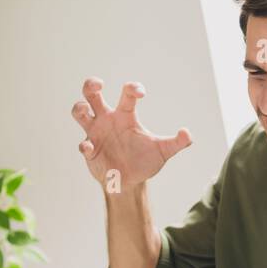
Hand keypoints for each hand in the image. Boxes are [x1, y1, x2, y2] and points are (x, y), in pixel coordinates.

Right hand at [72, 78, 191, 194]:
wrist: (131, 182)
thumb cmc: (145, 161)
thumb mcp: (163, 152)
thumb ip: (176, 143)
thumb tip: (187, 134)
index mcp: (125, 115)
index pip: (127, 94)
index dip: (132, 88)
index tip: (141, 93)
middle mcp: (107, 119)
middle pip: (92, 94)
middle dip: (91, 85)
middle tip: (99, 85)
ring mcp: (95, 134)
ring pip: (79, 112)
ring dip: (79, 108)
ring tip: (85, 111)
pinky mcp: (89, 151)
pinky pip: (82, 144)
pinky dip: (84, 145)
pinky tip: (90, 148)